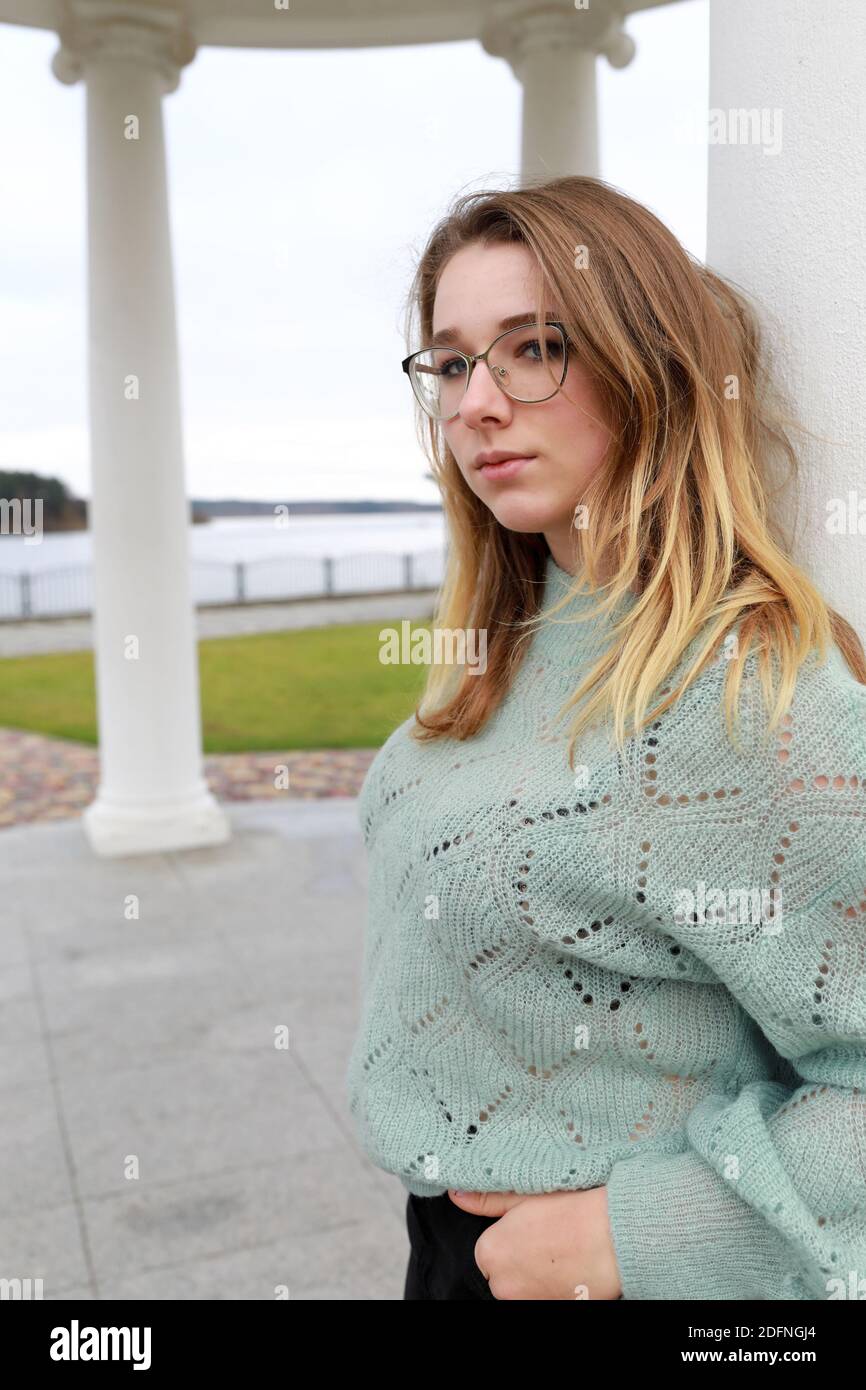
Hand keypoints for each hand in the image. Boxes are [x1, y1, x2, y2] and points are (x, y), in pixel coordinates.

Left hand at [448, 1186, 622, 1300]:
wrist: (615, 1237)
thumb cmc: (570, 1210)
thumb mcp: (522, 1195)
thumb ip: (486, 1199)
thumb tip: (456, 1196)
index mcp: (489, 1252)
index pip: (490, 1250)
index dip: (511, 1236)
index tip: (532, 1225)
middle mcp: (502, 1286)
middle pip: (504, 1272)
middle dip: (522, 1258)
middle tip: (550, 1237)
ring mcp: (526, 1303)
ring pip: (524, 1287)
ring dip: (537, 1274)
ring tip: (563, 1251)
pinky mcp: (550, 1312)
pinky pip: (543, 1297)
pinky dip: (553, 1287)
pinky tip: (570, 1268)